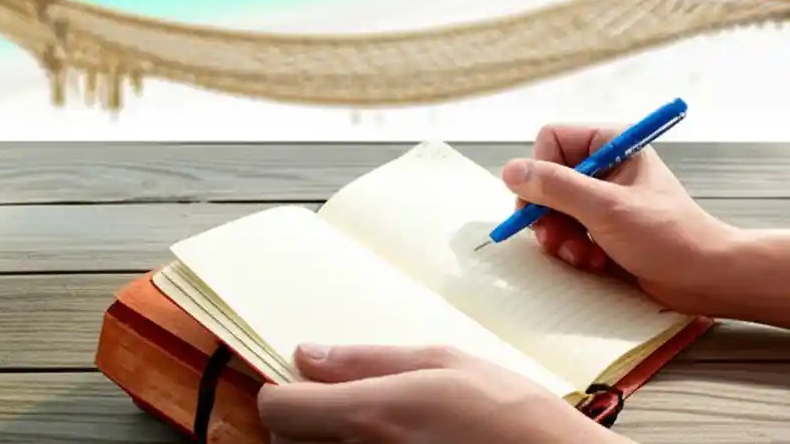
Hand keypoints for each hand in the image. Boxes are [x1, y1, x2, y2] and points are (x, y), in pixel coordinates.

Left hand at [258, 343, 627, 443]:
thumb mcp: (443, 363)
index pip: (278, 409)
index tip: (302, 387)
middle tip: (349, 408)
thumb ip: (367, 360)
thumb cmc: (511, 417)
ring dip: (332, 443)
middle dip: (308, 421)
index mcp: (372, 416)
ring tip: (383, 431)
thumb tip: (309, 354)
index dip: (284, 393)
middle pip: (288, 442)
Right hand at [501, 124, 739, 313]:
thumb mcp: (606, 209)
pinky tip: (593, 263)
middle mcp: (605, 166)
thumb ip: (556, 188)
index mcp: (612, 145)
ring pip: (553, 208)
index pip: (551, 141)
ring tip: (581, 256)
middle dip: (548, 213)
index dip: (541, 172)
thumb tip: (510, 171)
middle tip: (553, 238)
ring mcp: (603, 197)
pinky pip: (567, 230)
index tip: (543, 204)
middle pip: (547, 178)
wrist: (704, 278)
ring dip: (560, 236)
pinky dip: (573, 249)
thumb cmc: (667, 237)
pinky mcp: (604, 226)